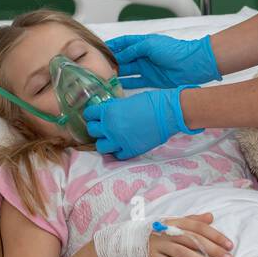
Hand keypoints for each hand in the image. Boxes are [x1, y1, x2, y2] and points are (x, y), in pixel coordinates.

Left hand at [82, 86, 200, 159]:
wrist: (168, 113)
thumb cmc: (151, 102)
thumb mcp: (127, 101)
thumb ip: (114, 108)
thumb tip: (107, 111)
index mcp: (108, 112)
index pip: (89, 114)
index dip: (92, 114)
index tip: (95, 115)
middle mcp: (110, 128)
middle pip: (92, 131)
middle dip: (96, 128)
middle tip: (103, 126)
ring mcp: (119, 141)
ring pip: (101, 147)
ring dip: (104, 142)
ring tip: (110, 138)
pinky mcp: (130, 151)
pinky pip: (117, 155)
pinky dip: (118, 151)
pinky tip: (122, 145)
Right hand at [106, 33, 221, 88]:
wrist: (192, 64)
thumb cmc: (174, 50)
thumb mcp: (150, 45)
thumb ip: (133, 50)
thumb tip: (119, 55)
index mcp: (143, 43)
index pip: (124, 43)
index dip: (112, 45)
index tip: (99, 50)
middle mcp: (143, 55)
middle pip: (124, 58)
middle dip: (112, 62)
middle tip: (99, 67)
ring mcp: (147, 68)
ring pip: (128, 71)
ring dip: (117, 73)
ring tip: (105, 77)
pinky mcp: (151, 79)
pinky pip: (135, 82)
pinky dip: (126, 84)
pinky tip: (117, 86)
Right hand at [149, 213, 234, 256]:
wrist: (130, 239)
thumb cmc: (158, 232)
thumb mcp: (174, 223)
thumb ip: (193, 220)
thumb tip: (211, 217)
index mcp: (176, 222)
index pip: (199, 227)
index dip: (215, 235)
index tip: (229, 245)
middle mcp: (168, 231)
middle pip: (193, 239)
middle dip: (212, 249)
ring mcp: (159, 244)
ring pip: (182, 252)